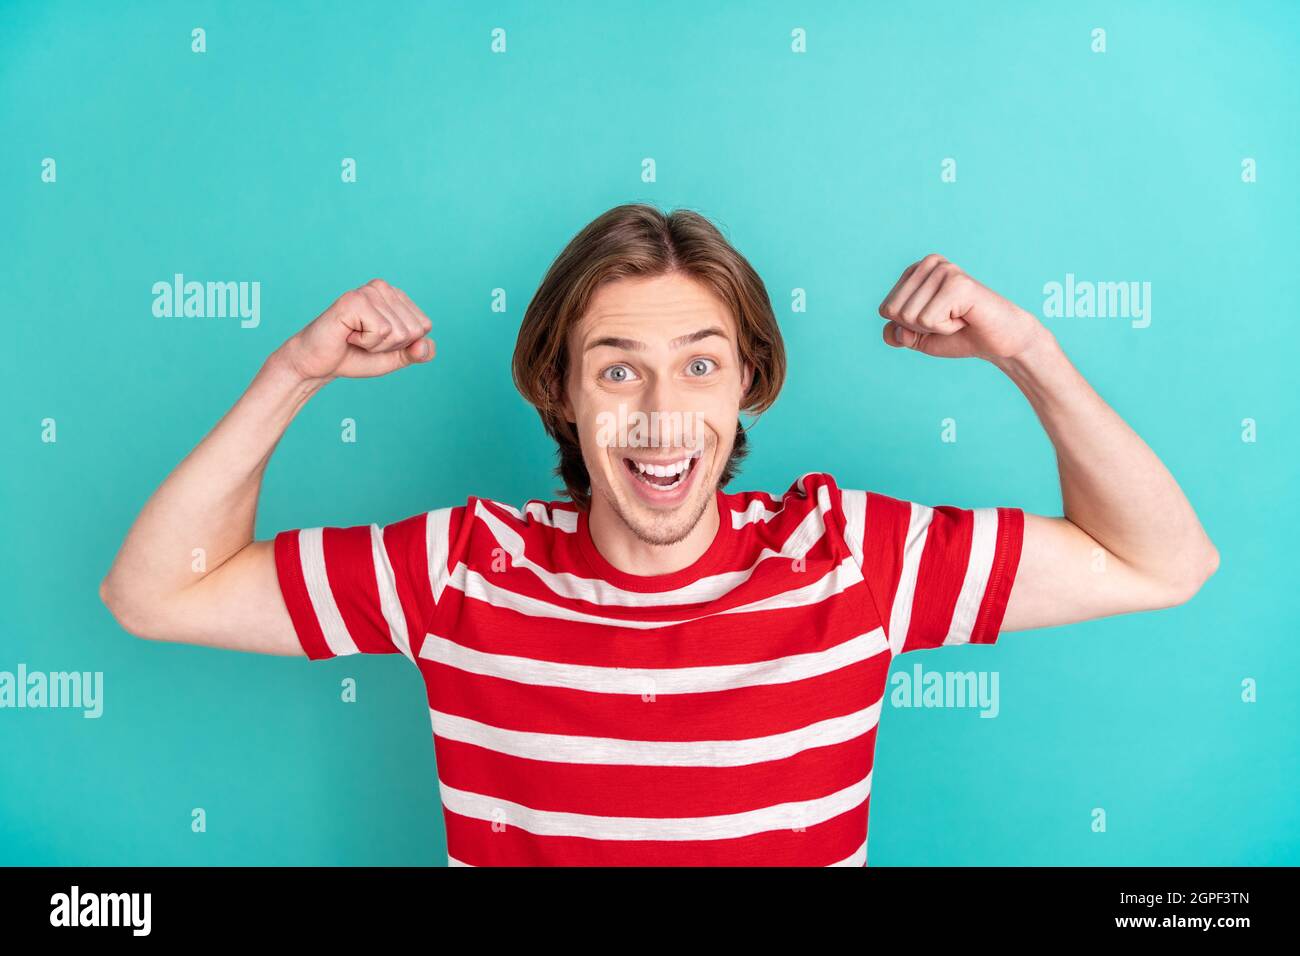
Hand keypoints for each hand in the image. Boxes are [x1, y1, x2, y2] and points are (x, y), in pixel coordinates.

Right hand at [279, 279, 434, 381]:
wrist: (319, 364)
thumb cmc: (355, 356)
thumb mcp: (395, 357)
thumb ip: (417, 352)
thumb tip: (426, 346)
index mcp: (396, 296)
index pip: (424, 326)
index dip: (403, 344)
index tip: (378, 341)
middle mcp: (384, 288)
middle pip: (414, 329)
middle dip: (390, 346)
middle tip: (364, 341)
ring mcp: (369, 291)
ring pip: (399, 332)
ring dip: (376, 345)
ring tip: (355, 337)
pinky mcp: (354, 300)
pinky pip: (382, 331)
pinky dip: (366, 343)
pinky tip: (348, 334)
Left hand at [878, 254, 1044, 361]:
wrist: (999, 341)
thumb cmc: (960, 335)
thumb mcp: (919, 337)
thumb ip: (896, 333)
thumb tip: (891, 331)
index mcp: (916, 271)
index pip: (886, 309)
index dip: (908, 327)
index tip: (936, 320)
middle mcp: (929, 263)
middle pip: (894, 311)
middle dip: (919, 327)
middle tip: (949, 320)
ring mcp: (944, 270)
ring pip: (909, 316)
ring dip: (935, 328)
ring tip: (958, 317)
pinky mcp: (957, 282)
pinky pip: (928, 320)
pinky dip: (946, 329)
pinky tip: (964, 317)